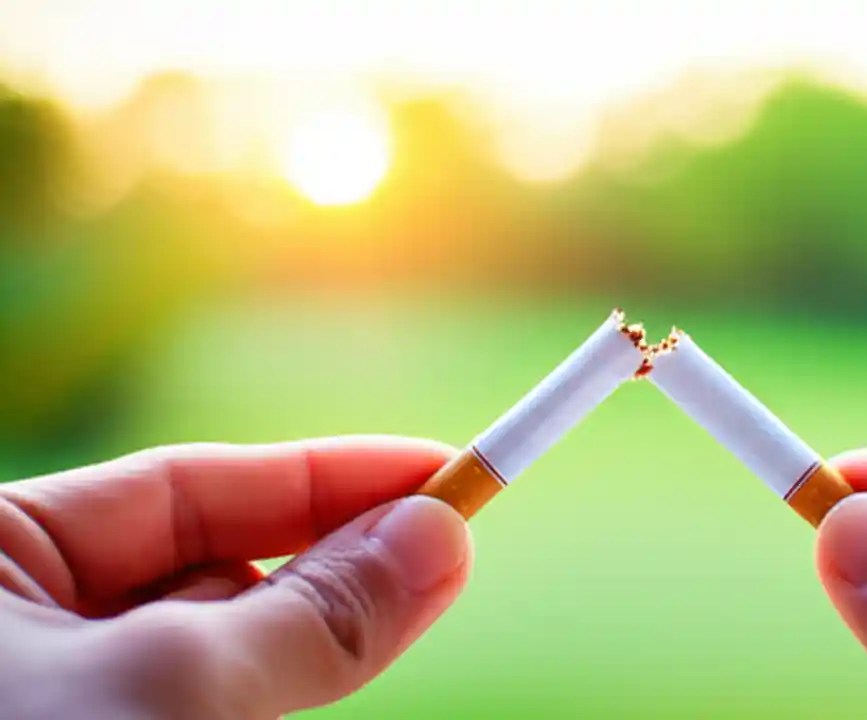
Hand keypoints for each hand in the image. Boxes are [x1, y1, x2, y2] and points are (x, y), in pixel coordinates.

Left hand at [0, 437, 470, 719]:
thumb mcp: (167, 693)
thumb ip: (310, 613)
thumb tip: (438, 535)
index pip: (196, 487)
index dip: (331, 477)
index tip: (448, 478)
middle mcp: (23, 628)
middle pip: (215, 574)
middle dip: (322, 576)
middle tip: (439, 570)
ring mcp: (64, 705)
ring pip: (218, 661)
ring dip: (291, 667)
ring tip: (328, 665)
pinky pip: (207, 715)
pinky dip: (260, 710)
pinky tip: (285, 706)